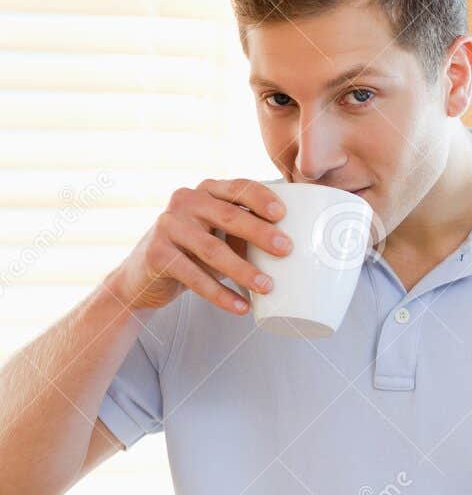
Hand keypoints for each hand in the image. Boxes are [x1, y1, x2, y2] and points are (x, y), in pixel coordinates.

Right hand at [106, 178, 292, 315]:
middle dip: (259, 232)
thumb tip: (302, 250)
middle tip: (287, 249)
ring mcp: (168, 225)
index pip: (238, 187)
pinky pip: (193, 276)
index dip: (260, 198)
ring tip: (268, 287)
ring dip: (243, 269)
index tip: (283, 214)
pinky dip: (219, 294)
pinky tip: (241, 307)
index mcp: (207, 191)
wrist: (146, 275)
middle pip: (227, 215)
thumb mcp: (223, 236)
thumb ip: (249, 234)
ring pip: (211, 249)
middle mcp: (185, 201)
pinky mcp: (157, 254)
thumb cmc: (198, 252)